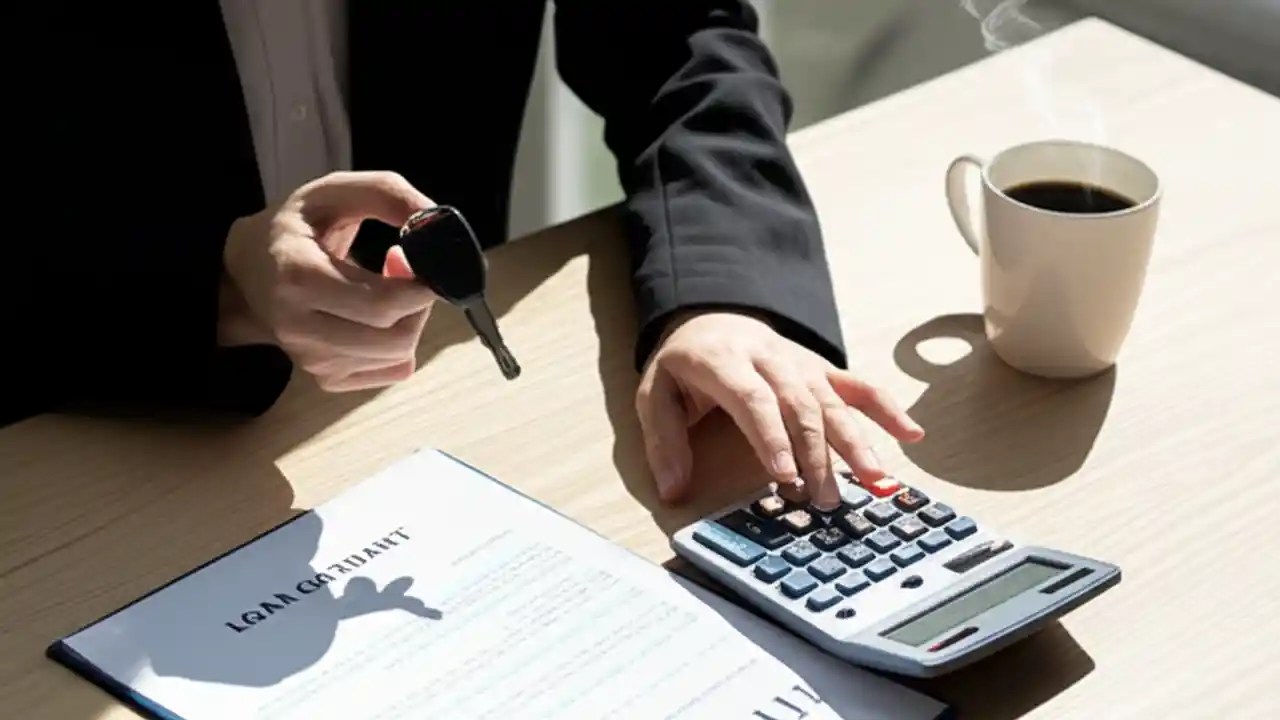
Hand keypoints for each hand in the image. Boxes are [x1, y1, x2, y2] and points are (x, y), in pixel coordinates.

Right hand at [221, 171, 437, 391]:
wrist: (249, 274)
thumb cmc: (298, 228)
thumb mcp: (333, 192)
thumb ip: (388, 194)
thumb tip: (440, 225)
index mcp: (297, 276)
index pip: (381, 305)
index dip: (419, 285)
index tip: (417, 257)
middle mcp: (299, 328)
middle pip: (396, 337)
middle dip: (419, 303)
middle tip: (404, 270)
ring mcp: (311, 361)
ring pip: (399, 355)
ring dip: (411, 319)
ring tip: (389, 288)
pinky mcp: (327, 379)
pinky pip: (394, 370)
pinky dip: (401, 343)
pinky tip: (380, 316)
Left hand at [635, 312, 924, 508]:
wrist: (711, 317)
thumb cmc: (684, 366)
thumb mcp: (655, 395)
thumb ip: (664, 442)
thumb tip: (673, 490)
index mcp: (725, 362)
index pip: (755, 401)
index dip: (772, 438)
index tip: (785, 476)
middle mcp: (770, 358)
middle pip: (800, 406)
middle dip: (817, 454)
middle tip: (825, 498)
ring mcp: (801, 363)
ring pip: (833, 401)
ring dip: (856, 441)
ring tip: (874, 480)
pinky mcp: (821, 369)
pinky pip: (858, 387)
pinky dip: (887, 409)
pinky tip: (912, 435)